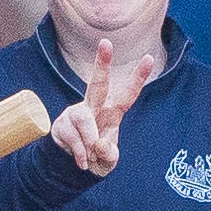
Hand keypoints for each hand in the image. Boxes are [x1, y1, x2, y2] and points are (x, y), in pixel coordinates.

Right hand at [50, 38, 151, 175]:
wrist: (71, 168)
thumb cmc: (96, 157)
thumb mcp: (109, 160)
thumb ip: (109, 154)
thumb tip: (99, 144)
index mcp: (111, 112)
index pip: (127, 94)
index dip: (138, 77)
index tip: (149, 58)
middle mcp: (93, 107)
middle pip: (98, 83)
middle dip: (102, 63)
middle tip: (106, 42)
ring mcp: (75, 113)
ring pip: (83, 118)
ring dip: (88, 139)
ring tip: (91, 156)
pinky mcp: (61, 124)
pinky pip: (72, 135)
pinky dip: (80, 153)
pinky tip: (82, 162)